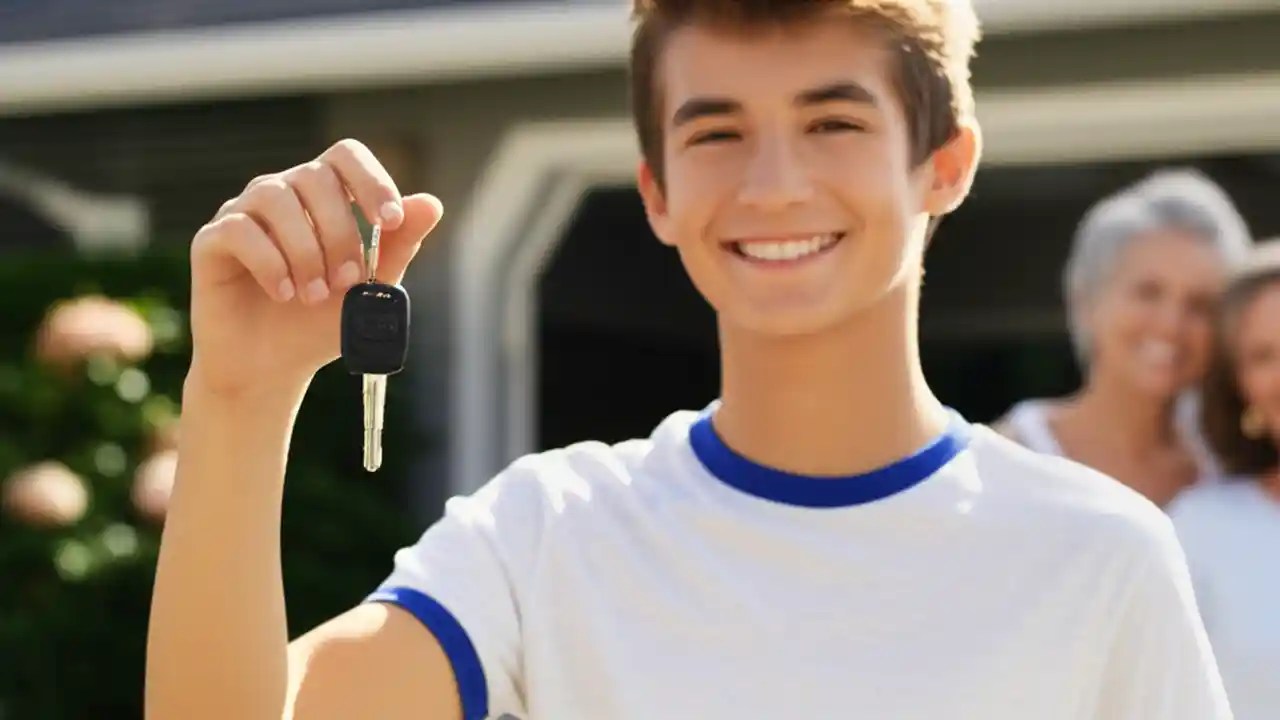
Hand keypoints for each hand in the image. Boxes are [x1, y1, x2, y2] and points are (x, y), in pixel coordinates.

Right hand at [186, 138, 442, 397]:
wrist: (271, 367)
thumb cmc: (319, 323)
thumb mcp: (370, 288)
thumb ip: (398, 246)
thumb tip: (431, 203)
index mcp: (323, 196)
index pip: (346, 155)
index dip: (371, 180)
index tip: (389, 222)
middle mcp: (282, 193)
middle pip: (314, 177)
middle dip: (340, 232)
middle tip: (348, 281)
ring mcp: (243, 212)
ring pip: (276, 198)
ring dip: (305, 250)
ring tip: (314, 295)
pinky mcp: (211, 241)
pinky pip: (240, 229)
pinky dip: (270, 262)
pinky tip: (285, 293)